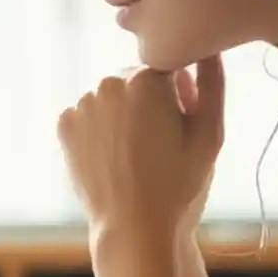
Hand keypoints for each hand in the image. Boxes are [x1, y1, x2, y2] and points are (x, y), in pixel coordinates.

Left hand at [58, 56, 225, 241]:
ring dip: (121, 115)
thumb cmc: (180, 184)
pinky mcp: (64, 125)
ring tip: (134, 155)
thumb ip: (212, 82)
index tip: (180, 127)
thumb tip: (210, 48)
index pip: (169, 67)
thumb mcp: (209, 133)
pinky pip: (87, 116)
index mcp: (148, 78)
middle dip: (147, 102)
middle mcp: (110, 82)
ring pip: (110, 98)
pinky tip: (111, 157)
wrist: (134, 228)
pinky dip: (97, 130)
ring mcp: (83, 104)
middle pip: (135, 81)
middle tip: (158, 145)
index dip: (179, 97)